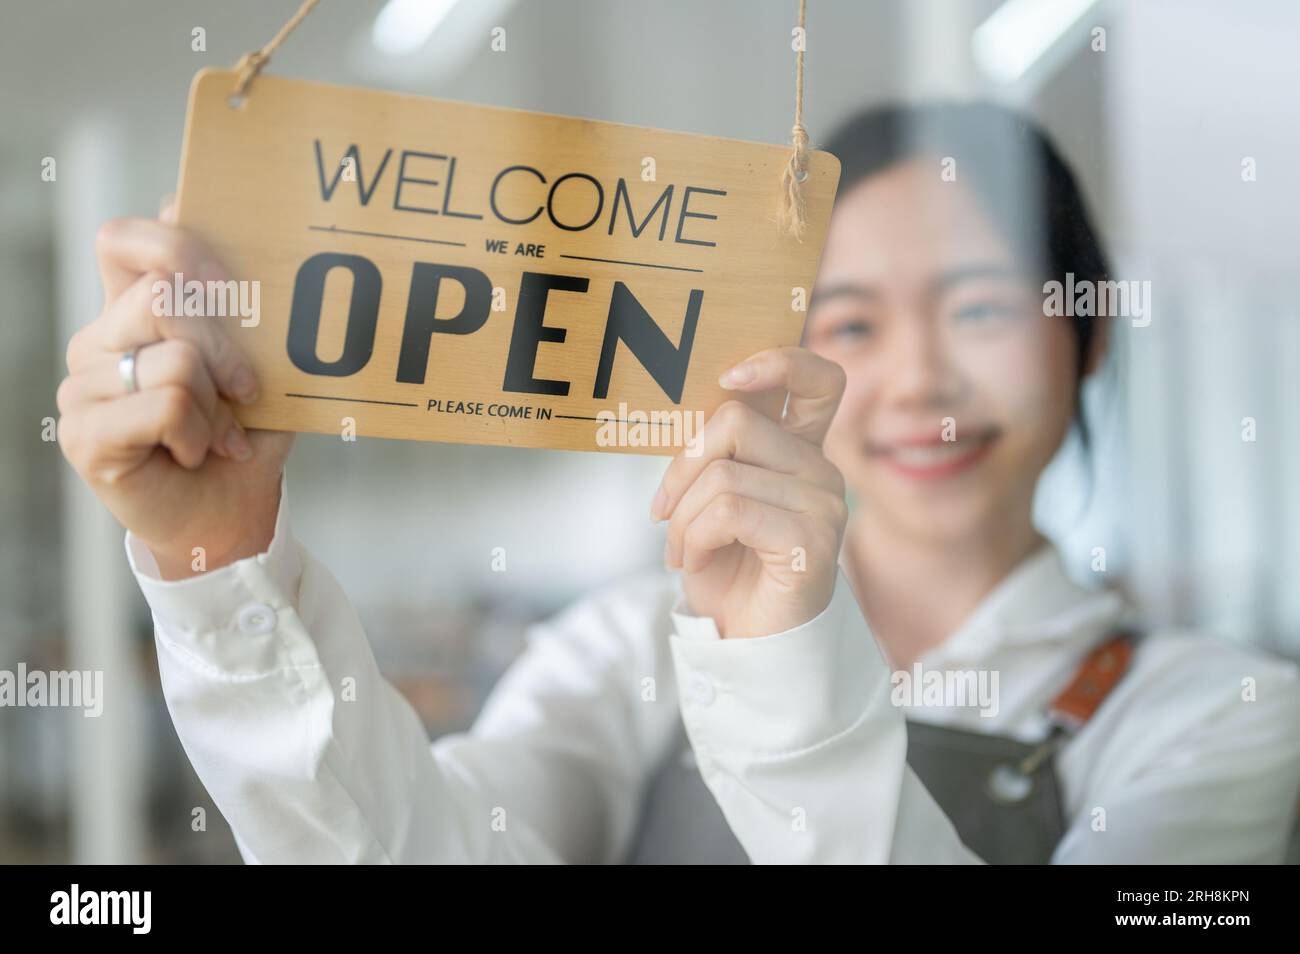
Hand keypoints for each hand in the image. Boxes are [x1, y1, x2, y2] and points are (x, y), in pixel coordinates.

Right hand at [57, 207, 292, 579]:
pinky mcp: (83, 431)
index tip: (232, 285)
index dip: (176, 244)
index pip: (123, 241)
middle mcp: (98, 340)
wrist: (229, 516)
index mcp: (131, 312)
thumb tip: (260, 255)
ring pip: (175, 358)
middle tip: (248, 390)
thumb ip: (249, 314)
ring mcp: (81, 385)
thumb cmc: (244, 437)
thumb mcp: (260, 368)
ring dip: (217, 405)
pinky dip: (200, 433)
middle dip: (227, 344)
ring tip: (220, 435)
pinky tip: (194, 453)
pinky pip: (165, 404)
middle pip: (163, 294)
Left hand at [651, 346, 847, 637]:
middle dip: (681, 467)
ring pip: (723, 473)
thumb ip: (717, 452)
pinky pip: (728, 511)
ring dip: (680, 517)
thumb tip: (691, 414)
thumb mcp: (711, 499)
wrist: (743, 642)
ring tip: (682, 551)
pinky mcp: (812, 541)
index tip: (729, 378)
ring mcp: (823, 505)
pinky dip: (693, 538)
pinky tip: (696, 563)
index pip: (819, 378)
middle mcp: (821, 471)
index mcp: (799, 452)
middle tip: (663, 512)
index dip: (778, 361)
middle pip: (736, 422)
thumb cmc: (726, 570)